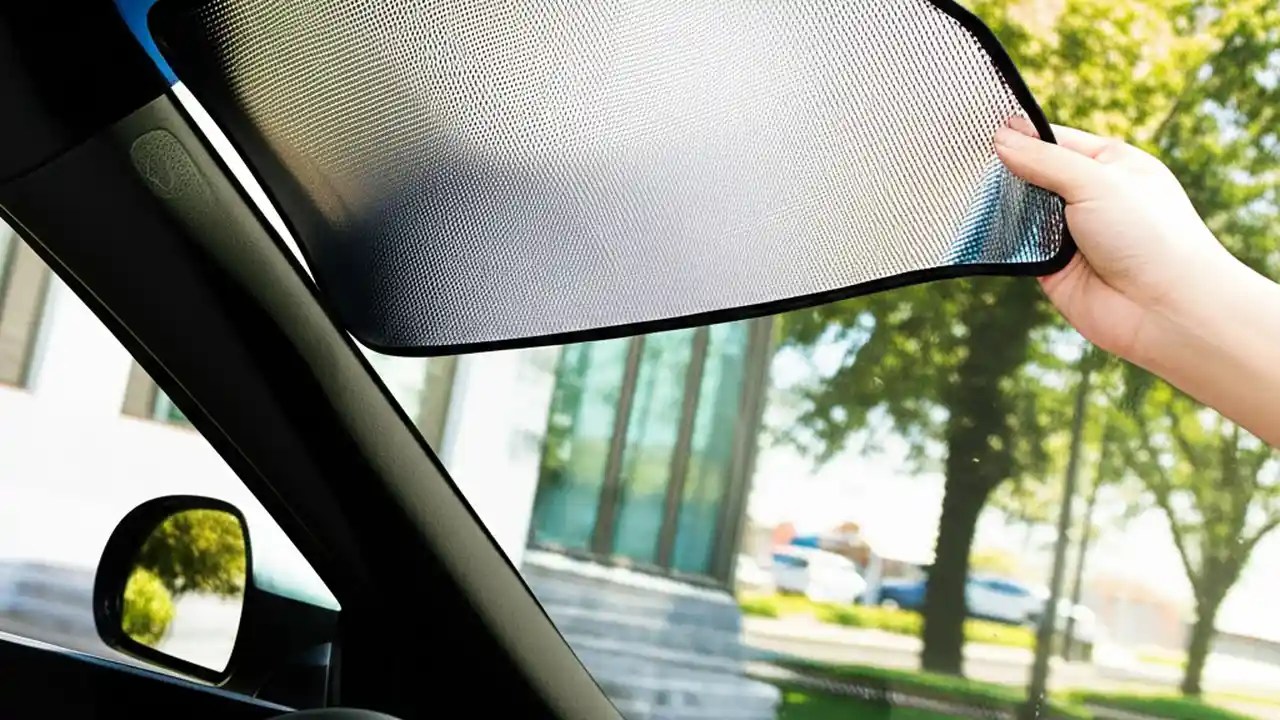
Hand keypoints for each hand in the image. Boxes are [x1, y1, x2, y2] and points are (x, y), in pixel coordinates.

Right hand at [994, 118, 1232, 365]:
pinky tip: (984, 231)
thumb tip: (1001, 140)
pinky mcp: (1053, 267)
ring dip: (1006, 208)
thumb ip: (1044, 160)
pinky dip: (1005, 241)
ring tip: (972, 196)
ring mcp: (1072, 233)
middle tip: (972, 165)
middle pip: (1035, 174)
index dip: (1023, 135)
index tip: (986, 131)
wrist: (1164, 310)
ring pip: (1024, 211)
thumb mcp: (1097, 182)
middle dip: (1009, 172)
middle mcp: (1092, 196)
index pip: (1056, 140)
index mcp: (1111, 165)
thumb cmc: (1151, 237)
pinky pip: (1019, 246)